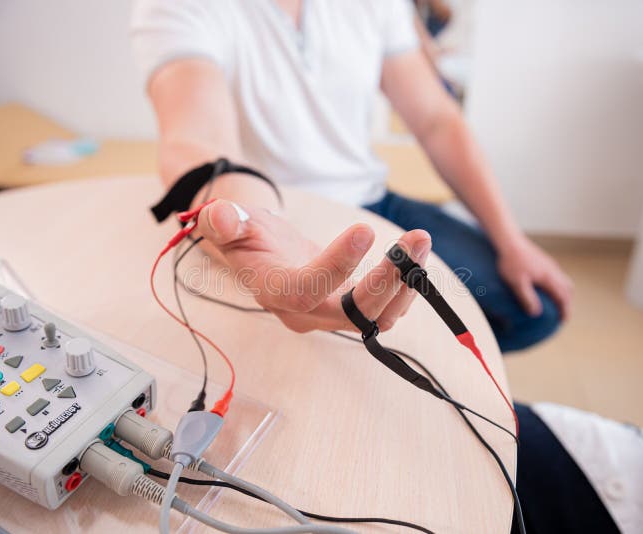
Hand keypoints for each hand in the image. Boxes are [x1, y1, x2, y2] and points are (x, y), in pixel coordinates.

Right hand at [194, 200, 431, 332]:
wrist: (261, 250)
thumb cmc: (244, 233)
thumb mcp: (228, 221)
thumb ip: (223, 221)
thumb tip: (221, 215)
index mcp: (273, 290)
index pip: (306, 290)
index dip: (337, 266)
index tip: (365, 229)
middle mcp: (304, 313)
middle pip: (352, 313)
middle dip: (389, 280)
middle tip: (416, 239)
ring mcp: (330, 315)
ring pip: (376, 317)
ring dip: (406, 283)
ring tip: (420, 240)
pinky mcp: (350, 310)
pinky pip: (386, 311)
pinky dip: (406, 287)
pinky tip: (415, 256)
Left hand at [497, 237, 572, 318]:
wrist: (509, 241)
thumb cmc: (511, 262)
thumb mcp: (517, 283)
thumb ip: (527, 298)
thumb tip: (536, 313)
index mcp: (549, 277)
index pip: (563, 297)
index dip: (564, 310)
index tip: (563, 321)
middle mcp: (553, 271)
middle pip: (567, 289)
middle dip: (566, 303)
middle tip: (561, 314)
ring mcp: (550, 265)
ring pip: (563, 281)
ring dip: (563, 293)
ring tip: (556, 304)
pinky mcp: (544, 261)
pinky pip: (557, 275)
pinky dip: (557, 286)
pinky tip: (546, 288)